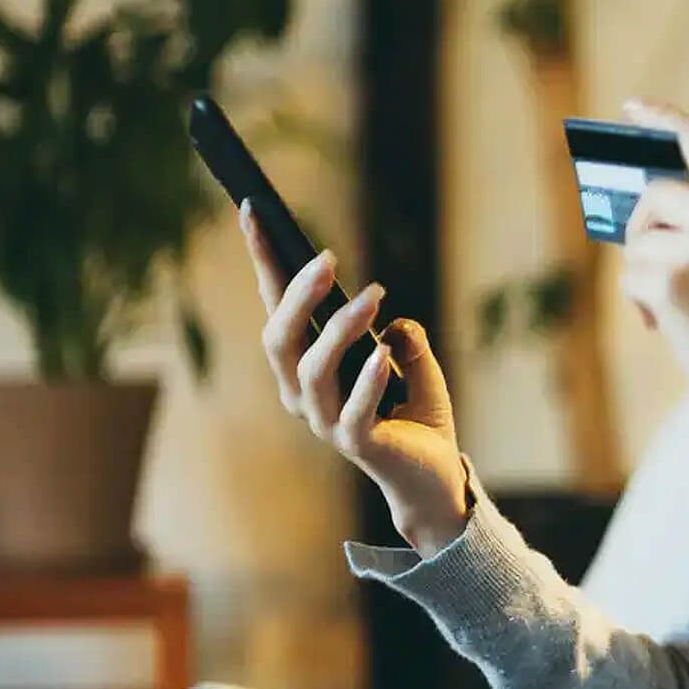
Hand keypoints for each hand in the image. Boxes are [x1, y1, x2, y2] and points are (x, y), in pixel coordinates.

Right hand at [239, 200, 469, 556]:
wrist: (434, 476)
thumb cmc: (417, 415)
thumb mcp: (414, 362)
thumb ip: (400, 336)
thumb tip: (395, 320)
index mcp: (306, 368)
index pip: (277, 308)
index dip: (265, 261)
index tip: (255, 211)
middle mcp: (303, 394)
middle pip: (279, 338)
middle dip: (296, 295)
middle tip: (329, 258)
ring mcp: (326, 422)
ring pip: (311, 370)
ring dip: (340, 329)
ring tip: (374, 297)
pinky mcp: (357, 445)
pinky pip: (353, 410)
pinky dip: (367, 378)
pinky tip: (384, 351)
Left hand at [618, 99, 688, 427]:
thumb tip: (642, 206)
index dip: (663, 119)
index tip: (633, 108)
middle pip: (656, 193)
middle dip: (644, 230)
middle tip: (655, 270)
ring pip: (640, 239)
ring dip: (644, 275)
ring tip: (675, 311)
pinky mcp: (673, 278)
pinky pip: (630, 276)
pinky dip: (640, 304)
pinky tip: (667, 328)